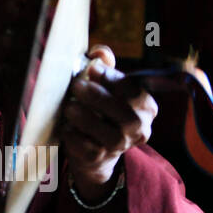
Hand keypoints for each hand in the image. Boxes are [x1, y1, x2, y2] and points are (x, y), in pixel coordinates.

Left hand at [60, 44, 158, 201]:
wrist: (95, 149)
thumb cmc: (102, 108)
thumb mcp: (106, 85)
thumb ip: (104, 66)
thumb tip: (99, 53)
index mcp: (146, 107)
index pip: (134, 91)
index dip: (112, 79)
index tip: (92, 68)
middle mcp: (139, 129)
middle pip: (125, 115)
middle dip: (99, 98)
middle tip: (76, 86)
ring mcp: (120, 147)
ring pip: (109, 136)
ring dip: (86, 119)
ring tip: (69, 108)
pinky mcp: (99, 159)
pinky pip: (88, 149)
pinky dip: (75, 136)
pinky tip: (67, 127)